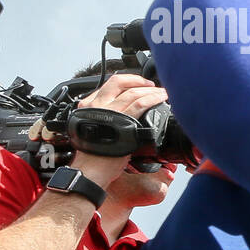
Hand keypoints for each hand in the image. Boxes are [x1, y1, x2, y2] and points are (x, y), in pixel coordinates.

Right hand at [40, 73, 168, 186]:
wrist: (90, 168)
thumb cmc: (94, 155)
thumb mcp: (95, 129)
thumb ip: (106, 119)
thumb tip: (123, 115)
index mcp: (88, 106)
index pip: (108, 85)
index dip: (126, 80)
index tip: (137, 83)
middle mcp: (96, 105)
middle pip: (119, 82)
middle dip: (138, 80)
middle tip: (151, 84)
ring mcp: (108, 111)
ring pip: (133, 92)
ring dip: (150, 90)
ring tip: (161, 92)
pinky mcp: (122, 121)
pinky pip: (140, 104)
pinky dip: (153, 98)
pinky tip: (161, 98)